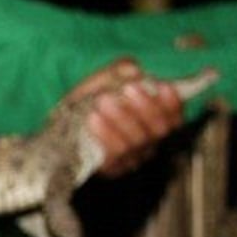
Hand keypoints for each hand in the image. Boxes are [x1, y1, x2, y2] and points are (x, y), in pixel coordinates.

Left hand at [74, 60, 183, 177]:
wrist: (61, 128)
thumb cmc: (88, 103)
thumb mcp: (103, 82)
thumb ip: (119, 73)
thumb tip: (134, 69)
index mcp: (154, 123)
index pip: (174, 117)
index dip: (173, 103)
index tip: (163, 86)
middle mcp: (148, 143)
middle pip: (158, 130)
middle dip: (146, 107)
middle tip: (129, 88)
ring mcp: (131, 158)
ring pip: (135, 141)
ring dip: (121, 118)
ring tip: (104, 100)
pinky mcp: (111, 168)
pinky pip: (112, 154)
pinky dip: (104, 134)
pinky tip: (94, 119)